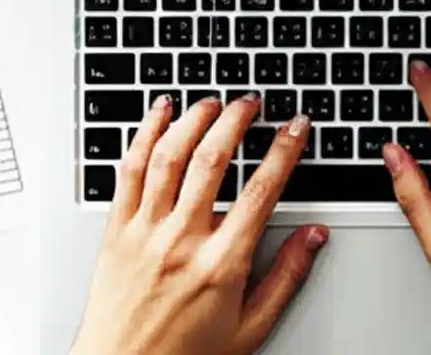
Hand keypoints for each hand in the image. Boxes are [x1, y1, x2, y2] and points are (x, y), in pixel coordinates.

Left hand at [70, 95, 327, 354]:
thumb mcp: (250, 327)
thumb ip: (286, 277)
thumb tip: (314, 237)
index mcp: (220, 265)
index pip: (260, 191)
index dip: (283, 151)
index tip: (295, 127)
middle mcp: (181, 242)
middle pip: (212, 161)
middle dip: (236, 121)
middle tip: (251, 104)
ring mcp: (144, 232)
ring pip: (168, 157)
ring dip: (192, 120)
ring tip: (211, 102)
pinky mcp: (116, 230)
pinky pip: (128, 171)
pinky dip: (144, 135)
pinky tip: (158, 114)